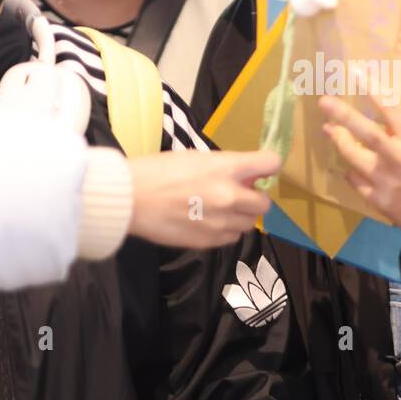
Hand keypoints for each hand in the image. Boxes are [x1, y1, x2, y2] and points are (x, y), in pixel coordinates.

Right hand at [127, 149, 279, 247]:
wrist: (130, 199)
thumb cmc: (158, 171)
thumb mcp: (196, 158)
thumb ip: (225, 168)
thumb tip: (247, 177)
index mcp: (227, 168)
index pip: (271, 163)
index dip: (269, 166)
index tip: (262, 170)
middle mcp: (230, 196)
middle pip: (265, 203)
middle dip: (254, 198)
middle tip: (239, 195)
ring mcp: (221, 222)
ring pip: (249, 224)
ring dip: (240, 216)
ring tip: (220, 210)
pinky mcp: (209, 241)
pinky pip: (231, 238)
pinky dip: (225, 231)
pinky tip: (207, 222)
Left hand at [318, 93, 400, 242]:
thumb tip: (384, 112)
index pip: (392, 108)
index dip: (373, 89)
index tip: (357, 74)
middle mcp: (399, 158)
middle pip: (366, 132)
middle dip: (343, 115)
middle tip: (324, 102)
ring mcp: (385, 181)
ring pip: (353, 156)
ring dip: (339, 140)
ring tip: (329, 129)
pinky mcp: (378, 200)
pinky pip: (355, 180)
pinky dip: (351, 170)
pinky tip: (348, 164)